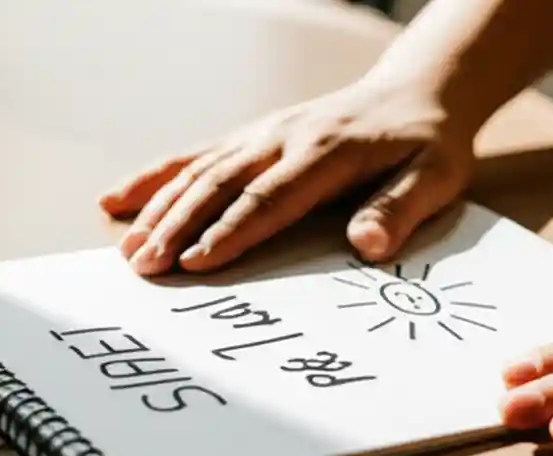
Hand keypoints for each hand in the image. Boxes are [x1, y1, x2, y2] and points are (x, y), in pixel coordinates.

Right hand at [99, 76, 477, 274]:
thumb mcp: (435, 178)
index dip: (231, 232)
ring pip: (200, 170)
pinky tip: (117, 199)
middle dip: (179, 226)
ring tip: (126, 249)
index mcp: (328, 152)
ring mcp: (263, 133)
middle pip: (222, 185)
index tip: (196, 263)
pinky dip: (156, 177)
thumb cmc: (427, 144)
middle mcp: (286, 138)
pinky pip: (197, 155)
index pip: (270, 198)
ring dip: (159, 209)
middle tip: (145, 266)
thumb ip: (399, 210)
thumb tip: (366, 246)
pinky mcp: (252, 135)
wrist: (417, 92)